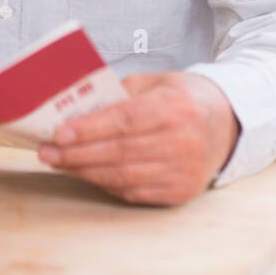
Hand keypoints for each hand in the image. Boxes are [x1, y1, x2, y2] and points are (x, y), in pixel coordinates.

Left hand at [37, 71, 240, 205]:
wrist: (228, 123)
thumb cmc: (184, 97)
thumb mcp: (156, 82)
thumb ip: (120, 93)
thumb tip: (77, 107)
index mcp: (175, 108)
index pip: (124, 121)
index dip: (88, 129)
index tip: (58, 133)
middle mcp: (182, 142)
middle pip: (119, 152)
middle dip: (76, 154)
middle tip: (47, 152)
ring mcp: (183, 171)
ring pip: (123, 177)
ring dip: (86, 171)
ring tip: (60, 163)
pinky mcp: (181, 192)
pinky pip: (135, 192)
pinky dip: (106, 184)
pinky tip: (87, 174)